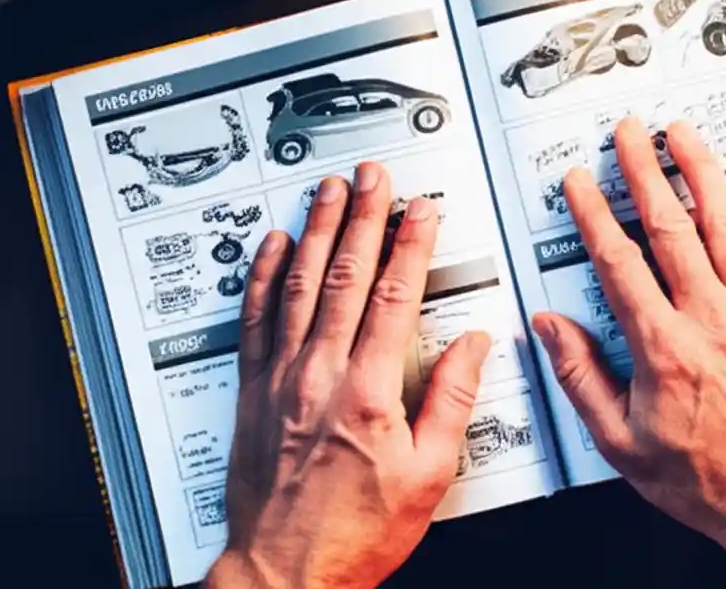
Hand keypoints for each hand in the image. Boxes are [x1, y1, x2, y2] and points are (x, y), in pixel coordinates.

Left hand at [206, 163, 490, 588]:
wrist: (286, 572)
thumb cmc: (356, 533)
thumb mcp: (429, 475)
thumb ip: (451, 401)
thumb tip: (473, 347)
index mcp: (369, 392)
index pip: (395, 296)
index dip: (411, 244)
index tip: (422, 210)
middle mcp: (319, 375)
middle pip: (344, 276)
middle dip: (362, 217)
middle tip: (372, 177)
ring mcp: (281, 379)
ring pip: (298, 285)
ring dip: (316, 231)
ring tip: (328, 191)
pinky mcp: (253, 392)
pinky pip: (256, 319)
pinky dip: (264, 277)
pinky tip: (272, 247)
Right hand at [534, 118, 725, 587]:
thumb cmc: (704, 478)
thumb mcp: (620, 442)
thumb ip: (582, 377)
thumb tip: (552, 328)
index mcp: (662, 346)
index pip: (618, 263)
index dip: (594, 215)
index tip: (581, 184)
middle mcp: (709, 319)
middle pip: (668, 228)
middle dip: (643, 173)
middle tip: (628, 135)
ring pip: (724, 226)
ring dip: (701, 173)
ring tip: (684, 135)